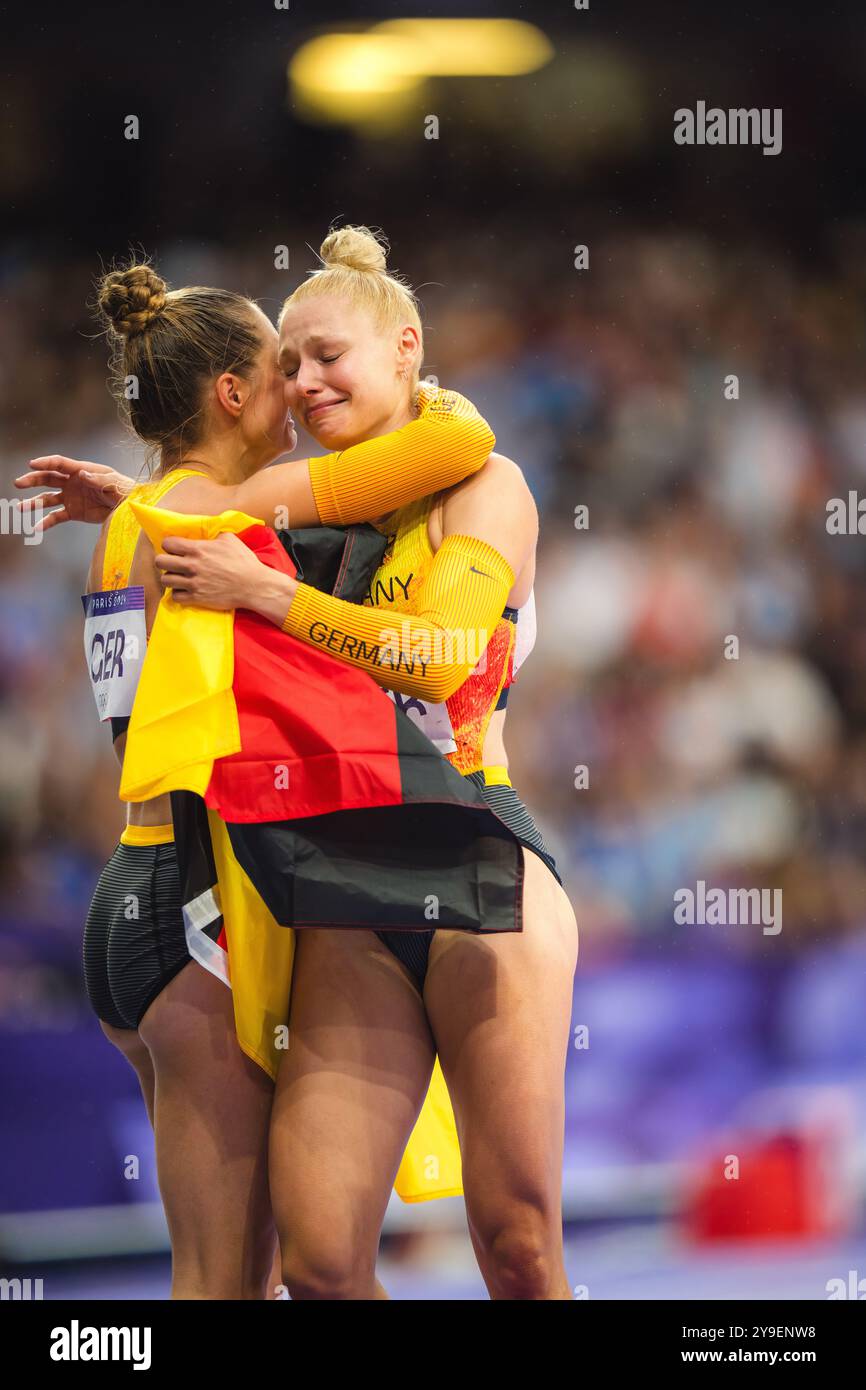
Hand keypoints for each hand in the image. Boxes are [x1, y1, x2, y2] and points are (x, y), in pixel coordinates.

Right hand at [14, 456, 133, 532]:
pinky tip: (36, 528)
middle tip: (19, 483)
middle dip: (32, 480)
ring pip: (48, 498)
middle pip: (48, 478)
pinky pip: (56, 517)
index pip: (60, 464)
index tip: (31, 464)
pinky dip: (46, 522)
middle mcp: (72, 482)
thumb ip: (99, 480)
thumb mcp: (115, 484)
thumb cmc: (125, 490)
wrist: (130, 508)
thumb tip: (81, 474)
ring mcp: (71, 497)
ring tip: (20, 507)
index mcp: (82, 470)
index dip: (45, 463)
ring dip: (34, 502)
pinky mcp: (73, 512)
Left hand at [155, 533, 297, 623]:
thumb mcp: (230, 539)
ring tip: (178, 577)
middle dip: (164, 561)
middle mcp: (191, 566)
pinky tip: (186, 590)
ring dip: (171, 578)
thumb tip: (208, 536)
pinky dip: (178, 593)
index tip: (175, 549)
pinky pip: (175, 596)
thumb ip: (214, 535)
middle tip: (173, 563)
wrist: (253, 586)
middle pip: (160, 562)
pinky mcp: (196, 598)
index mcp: (197, 549)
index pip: (167, 544)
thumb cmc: (243, 561)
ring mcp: (192, 583)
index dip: (169, 545)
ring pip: (165, 580)